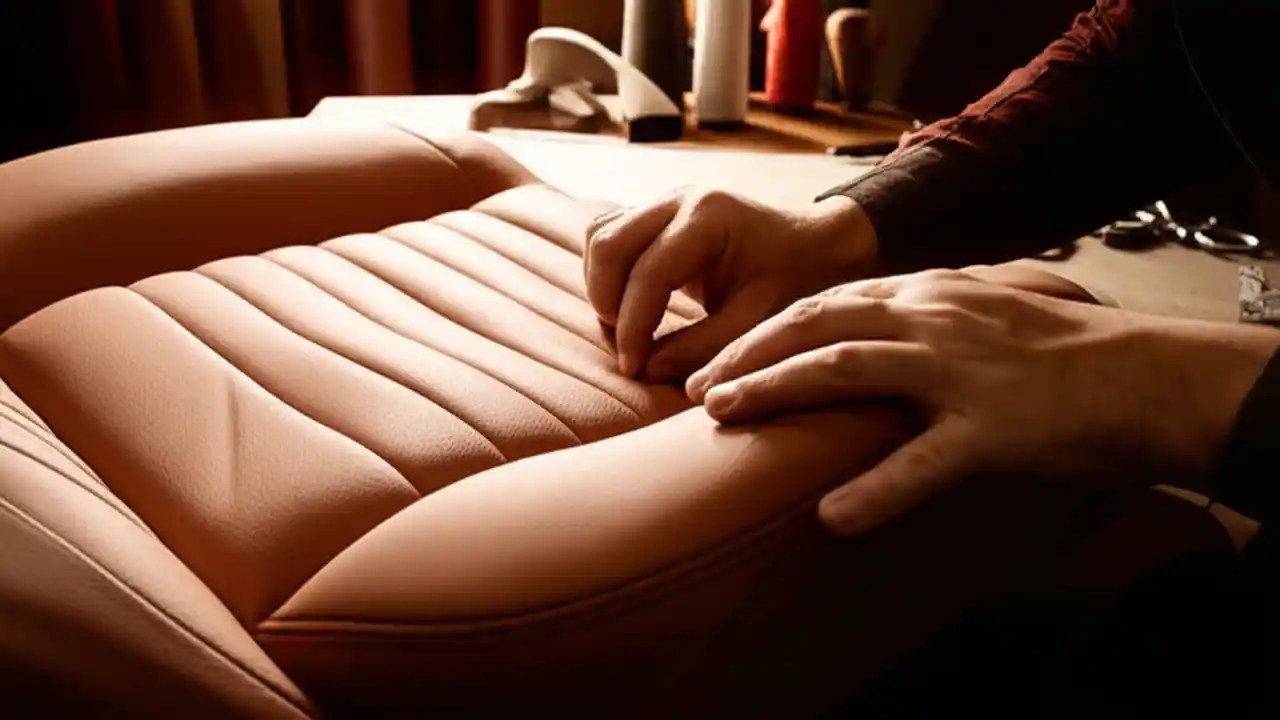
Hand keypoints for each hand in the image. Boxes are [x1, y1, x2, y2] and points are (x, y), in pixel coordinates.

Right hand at [584, 189, 876, 379]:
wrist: (814, 245)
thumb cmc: (794, 280)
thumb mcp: (757, 320)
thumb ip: (704, 347)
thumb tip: (647, 371)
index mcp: (709, 216)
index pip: (649, 272)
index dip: (633, 326)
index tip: (633, 368)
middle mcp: (679, 198)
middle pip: (607, 242)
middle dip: (607, 300)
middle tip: (626, 346)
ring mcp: (664, 200)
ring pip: (601, 234)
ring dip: (602, 285)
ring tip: (626, 328)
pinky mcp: (656, 213)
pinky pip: (610, 236)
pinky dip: (608, 273)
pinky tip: (630, 307)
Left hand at [687, 269, 1279, 535]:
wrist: (1148, 376)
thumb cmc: (1063, 354)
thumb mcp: (982, 318)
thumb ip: (922, 323)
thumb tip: (867, 338)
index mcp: (929, 296)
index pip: (825, 302)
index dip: (763, 330)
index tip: (717, 356)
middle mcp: (933, 320)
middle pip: (817, 324)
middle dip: (748, 354)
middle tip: (697, 388)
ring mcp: (959, 372)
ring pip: (847, 370)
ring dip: (777, 391)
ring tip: (725, 417)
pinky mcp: (992, 430)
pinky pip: (922, 463)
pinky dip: (874, 491)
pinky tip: (833, 518)